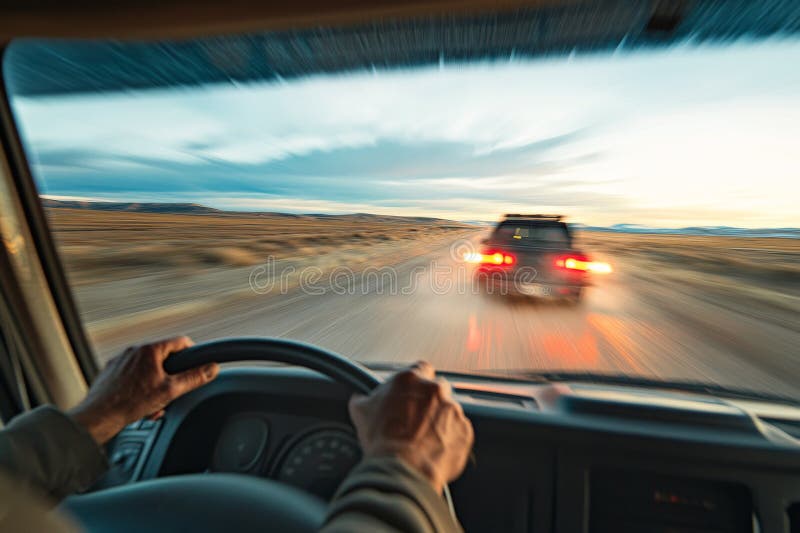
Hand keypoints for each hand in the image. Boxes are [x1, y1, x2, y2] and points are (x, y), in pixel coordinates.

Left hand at [70, 336, 217, 443]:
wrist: (99, 416)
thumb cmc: (131, 403)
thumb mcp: (170, 391)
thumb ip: (194, 378)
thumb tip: (212, 368)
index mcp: (150, 349)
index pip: (180, 341)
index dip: (192, 352)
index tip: (196, 363)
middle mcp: (134, 350)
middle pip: (163, 357)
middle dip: (170, 375)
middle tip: (172, 391)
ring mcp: (120, 360)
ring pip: (147, 367)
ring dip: (155, 383)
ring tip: (153, 402)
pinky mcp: (111, 371)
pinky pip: (132, 374)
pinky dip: (139, 385)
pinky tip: (139, 402)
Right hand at [349, 361, 473, 492]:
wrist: (402, 470)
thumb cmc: (381, 441)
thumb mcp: (361, 413)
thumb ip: (364, 398)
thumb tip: (360, 398)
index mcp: (409, 380)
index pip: (420, 368)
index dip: (417, 381)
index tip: (413, 393)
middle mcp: (434, 390)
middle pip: (437, 388)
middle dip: (430, 401)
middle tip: (417, 419)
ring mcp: (453, 409)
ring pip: (449, 411)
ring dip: (440, 421)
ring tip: (424, 440)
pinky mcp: (465, 430)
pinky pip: (459, 431)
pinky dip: (450, 439)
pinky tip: (435, 450)